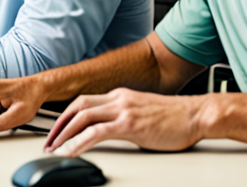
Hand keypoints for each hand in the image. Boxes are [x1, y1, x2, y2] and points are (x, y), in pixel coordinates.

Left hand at [45, 88, 204, 156]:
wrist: (197, 115)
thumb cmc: (177, 118)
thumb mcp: (144, 113)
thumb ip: (126, 118)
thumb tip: (113, 132)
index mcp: (121, 96)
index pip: (85, 102)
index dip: (67, 115)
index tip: (58, 129)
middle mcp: (119, 99)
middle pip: (78, 106)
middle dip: (59, 123)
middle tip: (49, 140)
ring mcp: (123, 110)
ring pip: (82, 117)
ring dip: (64, 134)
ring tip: (54, 148)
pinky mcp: (129, 124)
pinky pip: (96, 133)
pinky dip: (79, 142)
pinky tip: (71, 151)